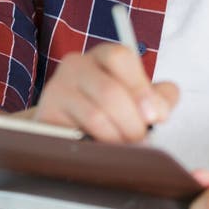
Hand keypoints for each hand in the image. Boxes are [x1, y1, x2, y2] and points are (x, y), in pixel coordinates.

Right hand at [32, 43, 178, 141]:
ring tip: (124, 148)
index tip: (156, 116)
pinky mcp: (46, 116)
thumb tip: (162, 108)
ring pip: (95, 116)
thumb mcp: (136, 96)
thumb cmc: (109, 107)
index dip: (141, 89)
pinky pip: (75, 135)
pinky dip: (95, 146)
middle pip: (110, 91)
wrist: (67, 123)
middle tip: (141, 140)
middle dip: (132, 123)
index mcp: (102, 56)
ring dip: (116, 138)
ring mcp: (57, 89)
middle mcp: (76, 65)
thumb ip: (159, 97)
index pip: (120, 57)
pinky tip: (103, 152)